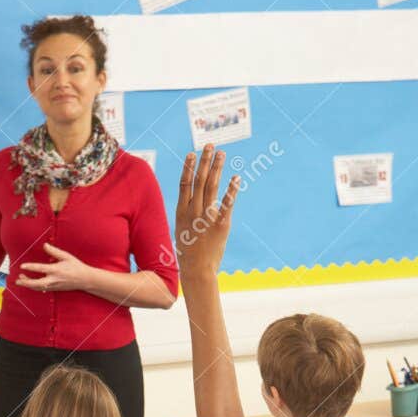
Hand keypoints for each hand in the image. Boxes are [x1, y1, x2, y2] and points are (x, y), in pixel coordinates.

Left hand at [17, 244, 93, 292]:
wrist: (84, 279)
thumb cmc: (75, 266)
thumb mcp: (66, 256)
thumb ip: (54, 251)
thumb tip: (44, 245)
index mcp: (56, 270)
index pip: (41, 269)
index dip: (30, 267)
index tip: (22, 266)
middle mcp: (54, 279)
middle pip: (37, 283)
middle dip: (26, 282)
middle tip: (17, 279)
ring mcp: (54, 286)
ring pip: (38, 288)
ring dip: (28, 285)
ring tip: (20, 280)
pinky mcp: (55, 289)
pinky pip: (42, 289)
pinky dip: (35, 287)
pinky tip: (30, 284)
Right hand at [175, 146, 238, 280]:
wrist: (197, 270)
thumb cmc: (188, 251)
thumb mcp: (181, 229)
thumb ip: (186, 213)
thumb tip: (189, 199)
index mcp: (181, 212)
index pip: (185, 183)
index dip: (189, 167)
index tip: (193, 153)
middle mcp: (193, 211)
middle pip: (199, 180)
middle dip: (205, 161)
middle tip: (211, 145)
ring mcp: (207, 217)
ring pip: (212, 187)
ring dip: (217, 168)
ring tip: (222, 154)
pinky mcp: (221, 224)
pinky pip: (227, 203)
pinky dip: (232, 190)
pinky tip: (236, 178)